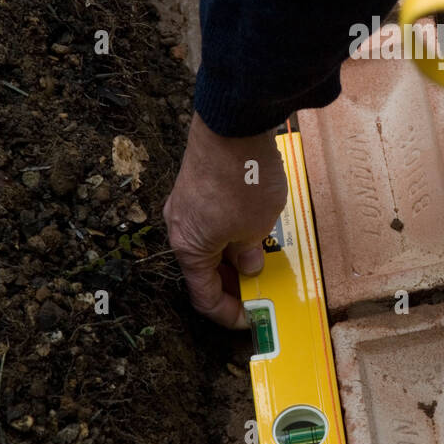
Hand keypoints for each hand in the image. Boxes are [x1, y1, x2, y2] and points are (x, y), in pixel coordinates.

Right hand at [164, 112, 287, 327]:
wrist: (233, 125)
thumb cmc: (242, 180)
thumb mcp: (256, 228)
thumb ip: (250, 253)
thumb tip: (248, 265)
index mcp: (189, 248)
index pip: (204, 296)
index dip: (228, 312)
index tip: (250, 318)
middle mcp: (180, 226)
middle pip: (205, 267)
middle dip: (233, 281)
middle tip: (261, 289)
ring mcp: (186, 202)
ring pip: (210, 240)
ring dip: (234, 253)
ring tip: (263, 257)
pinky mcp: (197, 182)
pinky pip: (213, 217)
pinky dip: (232, 230)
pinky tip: (256, 226)